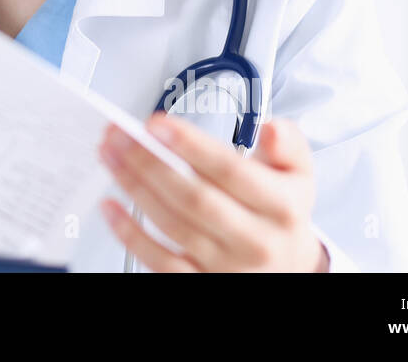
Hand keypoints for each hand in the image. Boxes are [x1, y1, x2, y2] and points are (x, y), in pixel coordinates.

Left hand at [97, 112, 328, 271]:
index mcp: (281, 206)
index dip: (190, 146)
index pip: (230, 171)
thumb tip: (273, 129)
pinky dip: (130, 234)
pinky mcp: (202, 283)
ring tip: (110, 155)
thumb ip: (287, 143)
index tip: (156, 124)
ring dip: (133, 187)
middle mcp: (256, 240)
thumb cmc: (281, 210)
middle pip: (194, 198)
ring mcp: (227, 267)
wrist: (290, 265)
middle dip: (149, 162)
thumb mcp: (297, 172)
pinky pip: (160, 262)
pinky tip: (110, 205)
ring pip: (172, 226)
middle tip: (119, 135)